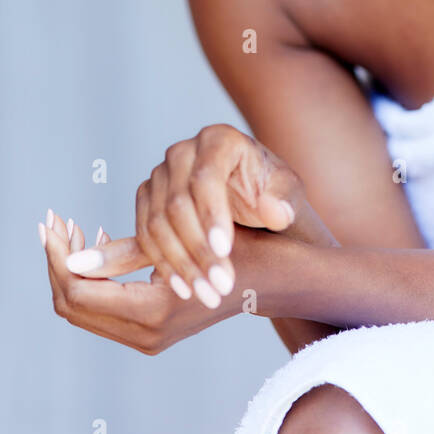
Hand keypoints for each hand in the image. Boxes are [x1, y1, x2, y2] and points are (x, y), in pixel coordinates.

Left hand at [39, 210, 238, 353]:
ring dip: (70, 269)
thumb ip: (127, 252)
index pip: (76, 291)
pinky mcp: (152, 330)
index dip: (57, 256)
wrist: (278, 278)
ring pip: (83, 309)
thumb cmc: (240, 247)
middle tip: (54, 222)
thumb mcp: (185, 239)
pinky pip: (102, 308)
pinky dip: (90, 278)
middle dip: (57, 261)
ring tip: (73, 229)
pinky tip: (99, 243)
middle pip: (71, 305)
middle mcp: (146, 334)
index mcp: (153, 312)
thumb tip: (73, 258)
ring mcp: (148, 337)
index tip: (53, 221)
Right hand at [63, 124, 304, 309]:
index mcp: (219, 140)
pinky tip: (185, 288)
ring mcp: (160, 175)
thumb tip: (274, 212)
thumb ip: (285, 200)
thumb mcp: (288, 192)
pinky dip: (163, 264)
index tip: (224, 251)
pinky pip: (144, 235)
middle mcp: (182, 152)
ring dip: (180, 264)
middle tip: (221, 285)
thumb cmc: (271, 190)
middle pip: (177, 203)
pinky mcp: (147, 198)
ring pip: (157, 223)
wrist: (250, 197)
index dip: (211, 214)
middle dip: (198, 249)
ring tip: (207, 294)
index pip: (206, 177)